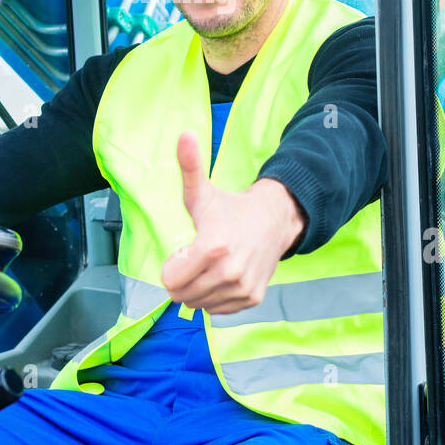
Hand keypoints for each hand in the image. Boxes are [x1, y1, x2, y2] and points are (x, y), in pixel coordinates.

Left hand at [160, 131, 305, 314]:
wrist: (275, 219)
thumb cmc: (230, 208)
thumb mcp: (203, 191)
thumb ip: (190, 166)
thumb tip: (183, 133)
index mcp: (212, 247)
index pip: (169, 280)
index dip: (171, 265)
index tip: (185, 250)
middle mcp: (229, 273)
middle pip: (181, 295)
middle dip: (182, 278)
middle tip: (198, 257)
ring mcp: (242, 289)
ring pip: (198, 305)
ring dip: (198, 288)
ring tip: (213, 264)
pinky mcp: (252, 298)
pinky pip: (217, 310)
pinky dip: (215, 297)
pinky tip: (225, 275)